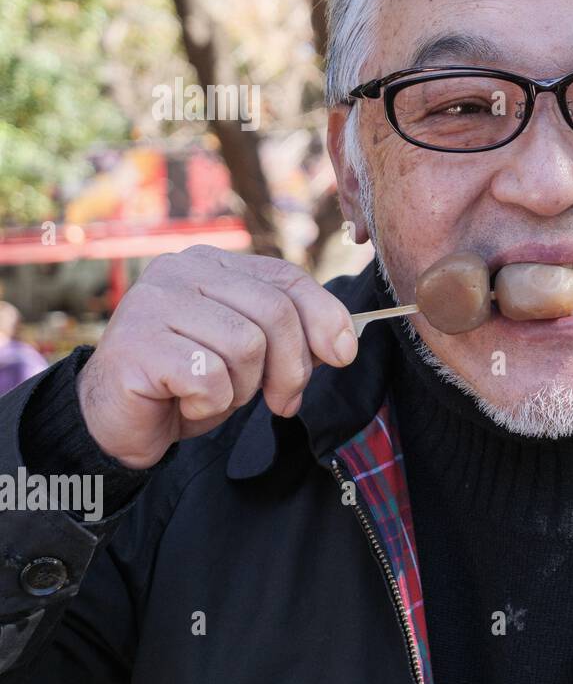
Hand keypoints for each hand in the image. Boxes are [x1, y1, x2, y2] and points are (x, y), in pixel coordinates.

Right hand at [76, 246, 357, 469]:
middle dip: (292, 367)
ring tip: (215, 394)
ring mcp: (154, 302)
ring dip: (243, 388)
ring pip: (246, 346)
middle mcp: (180, 269)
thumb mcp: (252, 353)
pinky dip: (210, 403)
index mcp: (212, 263)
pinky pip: (210, 378)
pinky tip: (184, 402)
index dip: (326, 317)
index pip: (288, 278)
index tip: (343, 355)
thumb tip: (344, 343)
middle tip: (283, 401)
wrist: (118, 420)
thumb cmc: (190, 382)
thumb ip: (293, 335)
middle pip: (275, 313)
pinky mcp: (138, 343)